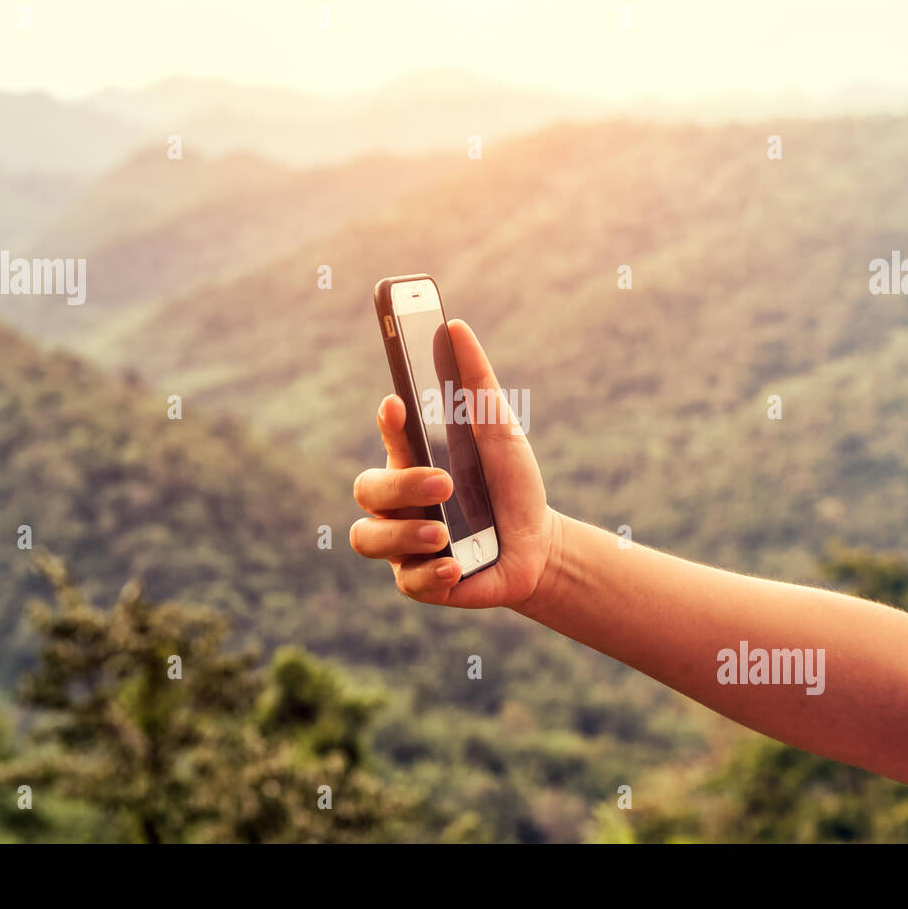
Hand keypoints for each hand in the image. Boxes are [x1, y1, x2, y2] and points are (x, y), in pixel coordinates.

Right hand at [351, 319, 559, 609]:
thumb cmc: (511, 485)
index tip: (396, 404)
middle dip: (402, 485)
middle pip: (367, 490)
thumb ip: (477, 385)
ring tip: (444, 533)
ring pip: (369, 538)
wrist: (540, 547)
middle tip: (444, 483)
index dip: (385, 422)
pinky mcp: (419, 581)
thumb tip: (454, 327)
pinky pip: (406, 580)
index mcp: (413, 460)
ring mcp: (403, 543)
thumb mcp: (501, 433)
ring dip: (405, 534)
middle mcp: (398, 502)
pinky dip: (431, 573)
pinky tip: (457, 565)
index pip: (387, 437)